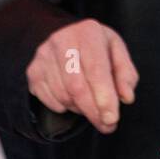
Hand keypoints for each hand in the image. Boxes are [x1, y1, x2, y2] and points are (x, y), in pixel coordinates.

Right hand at [26, 19, 138, 134]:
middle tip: (107, 125)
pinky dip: (65, 107)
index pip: (96, 70)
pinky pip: (50, 101)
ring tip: (92, 105)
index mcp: (88, 33)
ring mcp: (44, 56)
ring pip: (63, 96)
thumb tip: (126, 97)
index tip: (112, 119)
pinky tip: (75, 100)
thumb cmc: (98, 49)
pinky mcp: (33, 71)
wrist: (68, 37)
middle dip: (93, 111)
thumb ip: (125, 75)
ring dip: (81, 109)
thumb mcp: (118, 54)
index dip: (104, 97)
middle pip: (77, 87)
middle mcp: (62, 40)